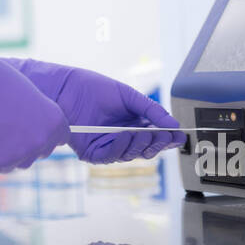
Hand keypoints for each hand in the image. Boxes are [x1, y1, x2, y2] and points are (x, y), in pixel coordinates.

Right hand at [0, 14, 68, 172]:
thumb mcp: (21, 90)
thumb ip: (34, 113)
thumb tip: (43, 131)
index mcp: (54, 119)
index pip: (52, 138)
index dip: (30, 128)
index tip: (13, 114)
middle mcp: (45, 139)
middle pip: (33, 152)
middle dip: (16, 138)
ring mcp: (24, 152)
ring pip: (15, 160)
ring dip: (1, 146)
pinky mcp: (1, 161)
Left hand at [3, 58, 184, 162]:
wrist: (65, 88)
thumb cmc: (93, 88)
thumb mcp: (128, 95)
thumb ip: (151, 110)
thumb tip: (174, 124)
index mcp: (132, 125)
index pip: (155, 138)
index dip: (167, 139)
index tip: (179, 136)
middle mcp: (122, 138)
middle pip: (146, 150)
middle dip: (157, 143)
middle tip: (164, 135)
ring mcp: (108, 147)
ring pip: (131, 155)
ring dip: (140, 144)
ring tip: (142, 132)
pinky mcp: (93, 153)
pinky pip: (111, 156)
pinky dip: (121, 146)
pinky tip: (125, 134)